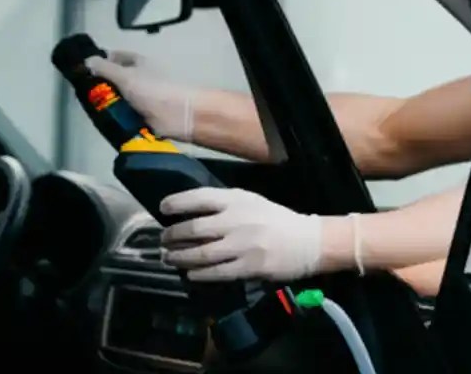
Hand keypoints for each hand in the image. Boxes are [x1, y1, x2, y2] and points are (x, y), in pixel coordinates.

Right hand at [85, 50, 195, 140]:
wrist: (179, 116)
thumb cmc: (153, 89)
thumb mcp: (126, 76)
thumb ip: (105, 68)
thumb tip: (87, 60)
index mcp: (139, 62)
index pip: (116, 57)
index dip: (102, 60)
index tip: (84, 70)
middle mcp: (140, 78)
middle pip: (115, 79)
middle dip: (101, 85)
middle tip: (83, 93)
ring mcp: (141, 97)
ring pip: (117, 98)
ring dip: (107, 103)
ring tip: (90, 108)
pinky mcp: (141, 115)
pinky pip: (123, 113)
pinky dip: (114, 116)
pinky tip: (102, 120)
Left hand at [159, 188, 321, 281]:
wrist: (307, 241)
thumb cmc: (275, 219)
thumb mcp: (251, 201)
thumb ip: (224, 204)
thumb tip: (190, 212)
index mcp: (237, 199)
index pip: (199, 197)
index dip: (177, 202)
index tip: (162, 208)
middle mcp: (236, 220)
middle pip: (194, 229)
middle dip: (173, 236)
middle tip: (163, 240)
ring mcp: (242, 245)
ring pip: (200, 254)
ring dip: (180, 257)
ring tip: (169, 258)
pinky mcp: (248, 267)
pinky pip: (216, 272)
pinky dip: (198, 274)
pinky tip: (189, 274)